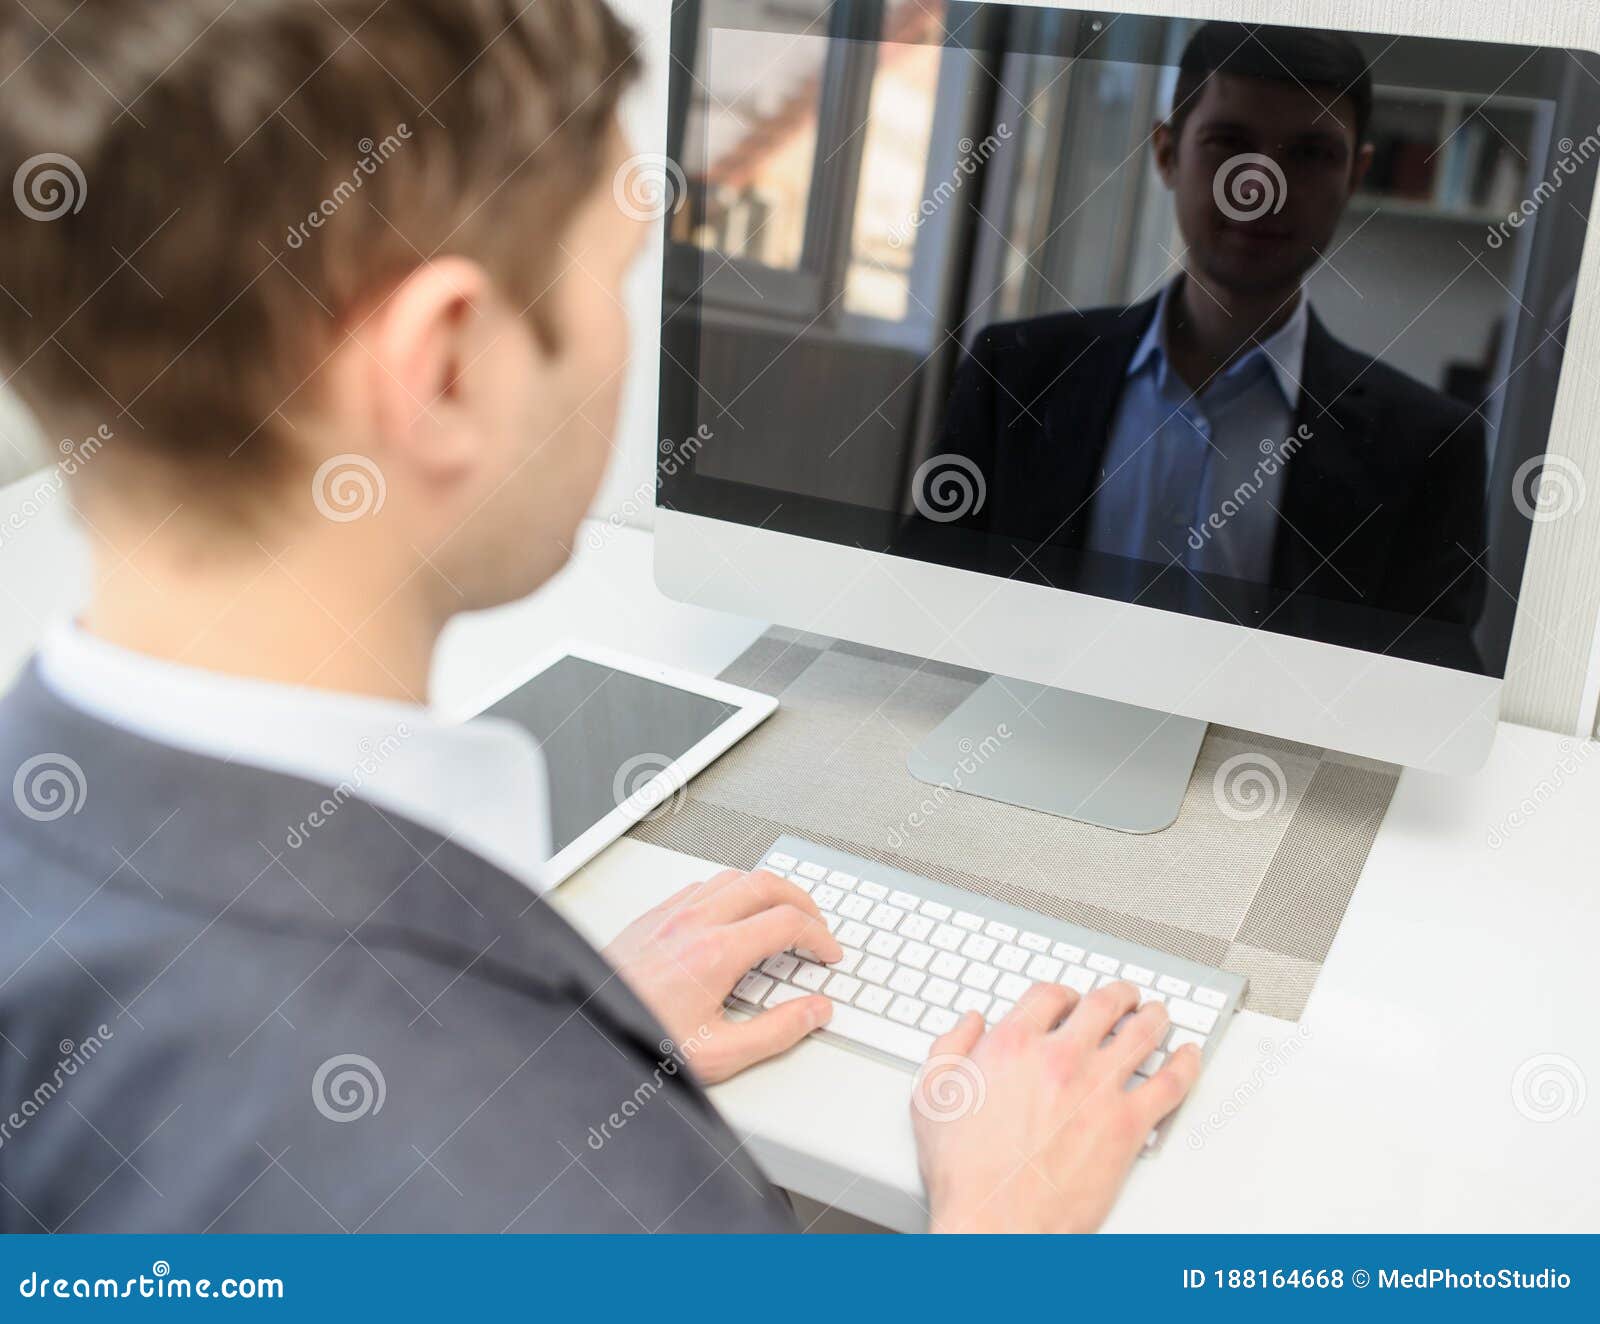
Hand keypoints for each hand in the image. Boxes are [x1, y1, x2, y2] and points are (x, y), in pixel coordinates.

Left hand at [602, 869, 841, 1084]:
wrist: (586, 1032)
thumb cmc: (641, 1039)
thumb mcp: (719, 1055)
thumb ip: (776, 1032)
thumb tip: (814, 1012)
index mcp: (716, 953)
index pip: (787, 922)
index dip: (819, 936)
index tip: (827, 953)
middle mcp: (693, 923)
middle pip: (765, 884)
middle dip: (801, 901)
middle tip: (816, 925)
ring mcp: (669, 915)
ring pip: (732, 877)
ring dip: (765, 891)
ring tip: (781, 914)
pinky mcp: (650, 918)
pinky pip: (700, 886)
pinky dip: (729, 892)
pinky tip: (731, 914)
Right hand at [912, 981, 1200, 1232]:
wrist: (996, 1223)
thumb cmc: (965, 1172)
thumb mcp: (933, 1097)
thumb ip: (949, 1048)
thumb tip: (969, 1023)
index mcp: (1012, 1044)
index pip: (1050, 994)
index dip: (1063, 993)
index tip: (1068, 1001)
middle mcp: (1059, 1057)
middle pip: (1103, 1004)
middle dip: (1117, 995)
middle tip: (1124, 997)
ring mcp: (1098, 1089)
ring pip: (1142, 1033)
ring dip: (1154, 1017)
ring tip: (1158, 1015)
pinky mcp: (1127, 1125)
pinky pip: (1171, 1083)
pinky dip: (1186, 1064)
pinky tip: (1189, 1057)